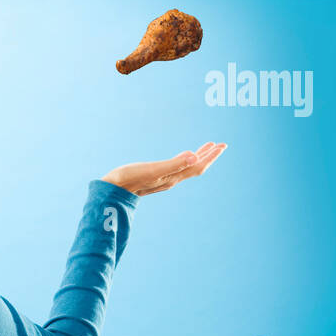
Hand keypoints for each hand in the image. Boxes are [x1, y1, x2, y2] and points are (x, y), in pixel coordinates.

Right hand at [102, 141, 226, 196]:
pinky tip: (184, 157)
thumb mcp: (153, 169)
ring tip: (206, 148)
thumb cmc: (130, 178)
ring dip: (198, 157)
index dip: (211, 156)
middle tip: (220, 145)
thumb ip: (174, 163)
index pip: (198, 166)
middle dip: (208, 156)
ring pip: (187, 168)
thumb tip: (195, 156)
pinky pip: (177, 168)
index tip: (222, 145)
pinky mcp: (155, 177)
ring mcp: (164, 179)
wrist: (112, 190)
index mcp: (173, 177)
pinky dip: (185, 160)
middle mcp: (172, 179)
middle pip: (196, 167)